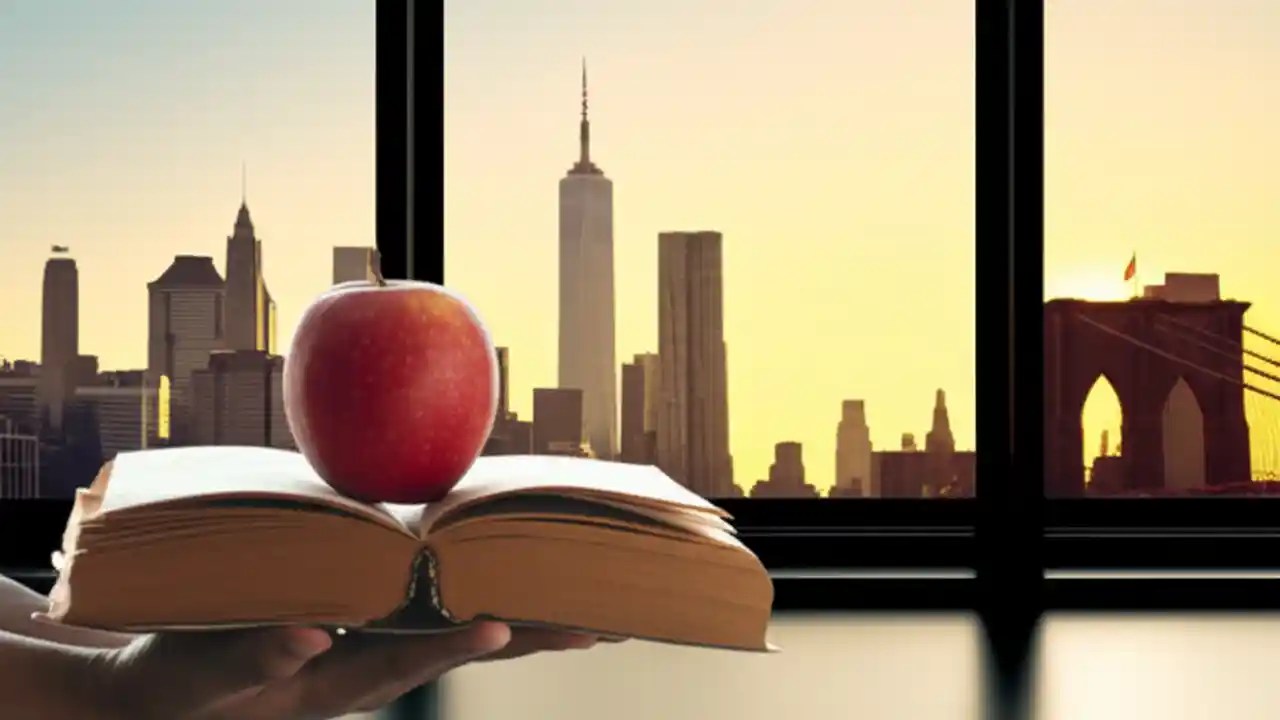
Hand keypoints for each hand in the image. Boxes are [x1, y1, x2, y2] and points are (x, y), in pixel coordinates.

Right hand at [92, 622, 601, 719]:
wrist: (165, 697)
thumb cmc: (173, 683)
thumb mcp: (193, 677)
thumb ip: (248, 659)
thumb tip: (309, 634)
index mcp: (329, 683)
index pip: (402, 661)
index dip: (450, 646)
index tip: (500, 629)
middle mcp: (368, 668)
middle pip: (458, 647)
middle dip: (529, 636)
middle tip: (601, 626)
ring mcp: (374, 652)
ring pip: (461, 632)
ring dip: (527, 620)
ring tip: (594, 613)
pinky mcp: (369, 631)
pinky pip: (438, 613)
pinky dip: (485, 595)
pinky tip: (523, 586)